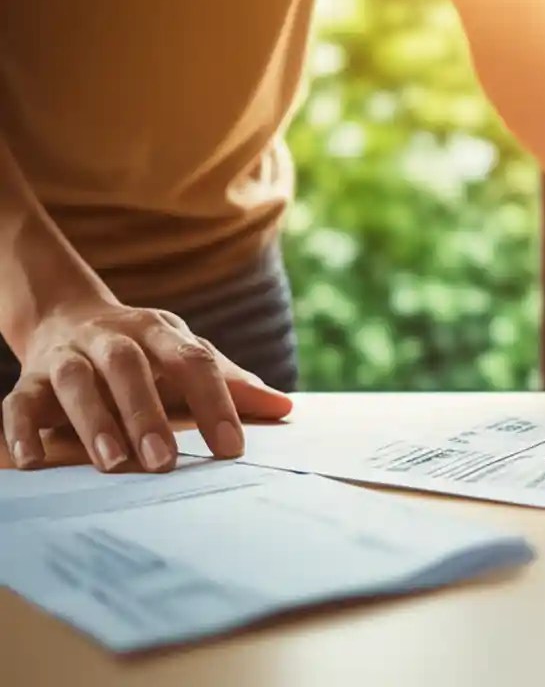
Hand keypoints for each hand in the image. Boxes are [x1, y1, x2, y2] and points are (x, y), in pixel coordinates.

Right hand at [2, 301, 292, 471]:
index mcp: (157, 332)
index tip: (233, 447)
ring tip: (113, 463)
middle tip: (165, 461)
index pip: (191, 360)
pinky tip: (33, 461)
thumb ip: (231, 382)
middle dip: (146, 413)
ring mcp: (67, 357)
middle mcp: (110, 339)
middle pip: (127, 367)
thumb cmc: (144, 349)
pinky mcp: (29, 381)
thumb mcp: (186, 354)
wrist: (66, 313)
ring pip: (76, 383)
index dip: (214, 401)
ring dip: (93, 421)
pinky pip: (17, 403)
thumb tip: (285, 407)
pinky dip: (23, 431)